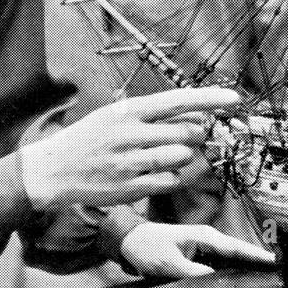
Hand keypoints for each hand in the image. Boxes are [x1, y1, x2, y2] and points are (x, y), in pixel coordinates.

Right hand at [19, 87, 238, 210]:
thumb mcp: (117, 116)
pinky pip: (170, 181)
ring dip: (183, 156)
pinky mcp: (130, 188)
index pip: (178, 100)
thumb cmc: (91, 138)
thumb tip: (197, 115)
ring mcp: (130, 163)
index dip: (210, 99)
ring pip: (182, 157)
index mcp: (128, 111)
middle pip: (188, 132)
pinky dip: (172, 177)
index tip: (235, 99)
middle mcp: (131, 134)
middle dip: (196, 134)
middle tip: (185, 136)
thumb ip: (155, 115)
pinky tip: (156, 172)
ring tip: (163, 154)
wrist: (53, 169)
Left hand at [120, 222, 275, 278]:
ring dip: (242, 266)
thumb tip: (214, 279)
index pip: (235, 247)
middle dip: (254, 261)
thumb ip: (193, 272)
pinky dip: (228, 270)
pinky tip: (236, 278)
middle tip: (273, 271)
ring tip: (260, 275)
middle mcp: (207, 240)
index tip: (273, 261)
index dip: (255, 255)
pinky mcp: (197, 256)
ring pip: (228, 260)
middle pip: (237, 253)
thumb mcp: (169, 263)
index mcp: (204, 236)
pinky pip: (218, 264)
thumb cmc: (148, 246)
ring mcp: (203, 247)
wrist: (131, 240)